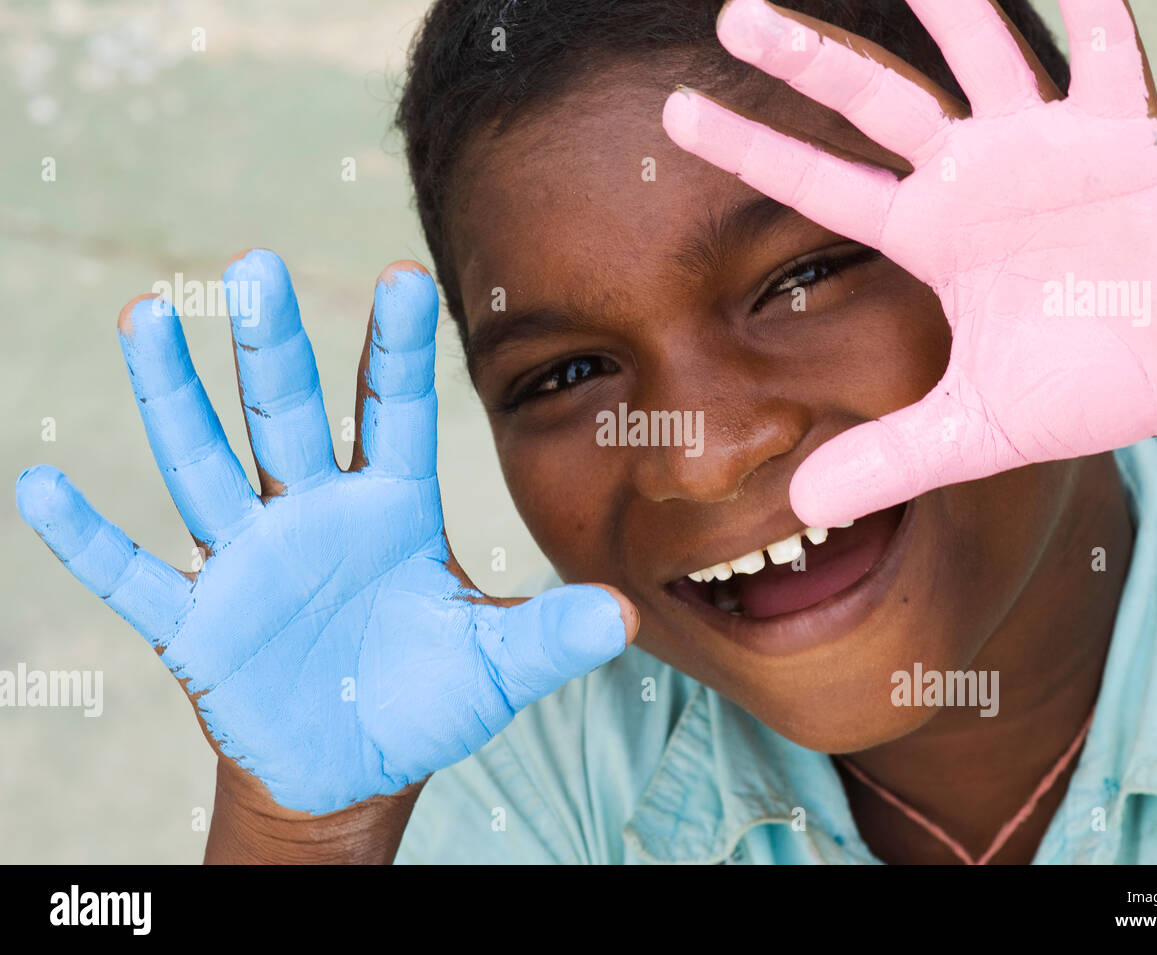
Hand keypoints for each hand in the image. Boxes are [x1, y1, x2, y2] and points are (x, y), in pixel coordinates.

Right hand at [15, 250, 636, 815]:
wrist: (352, 764)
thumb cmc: (425, 698)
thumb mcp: (496, 667)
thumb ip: (550, 638)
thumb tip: (623, 619)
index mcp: (391, 509)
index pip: (395, 412)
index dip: (397, 348)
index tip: (406, 273)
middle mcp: (315, 514)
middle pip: (287, 416)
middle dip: (272, 348)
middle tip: (257, 266)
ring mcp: (250, 560)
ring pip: (204, 465)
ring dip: (173, 399)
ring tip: (146, 316)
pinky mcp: (198, 621)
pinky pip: (135, 575)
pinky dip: (89, 539)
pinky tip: (39, 488)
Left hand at [663, 0, 1156, 526]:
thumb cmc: (1088, 383)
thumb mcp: (975, 427)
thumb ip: (892, 456)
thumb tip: (808, 505)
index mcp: (932, 234)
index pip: (820, 183)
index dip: (749, 150)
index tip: (674, 117)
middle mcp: (975, 176)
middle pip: (874, 101)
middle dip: (809, 59)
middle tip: (734, 14)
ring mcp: (1048, 145)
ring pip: (981, 54)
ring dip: (942, 4)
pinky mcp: (1126, 134)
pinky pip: (1107, 53)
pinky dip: (1092, 9)